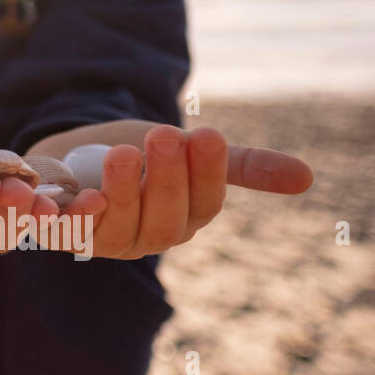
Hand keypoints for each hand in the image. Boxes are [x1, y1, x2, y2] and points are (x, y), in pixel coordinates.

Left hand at [59, 125, 312, 258]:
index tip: (207, 133)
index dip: (208, 172)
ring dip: (125, 190)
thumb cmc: (136, 152)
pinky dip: (77, 218)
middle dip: (167, 178)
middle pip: (167, 218)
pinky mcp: (66, 235)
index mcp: (186, 216)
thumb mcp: (184, 149)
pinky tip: (84, 195)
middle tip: (166, 135)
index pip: (206, 203)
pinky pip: (72, 235)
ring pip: (122, 226)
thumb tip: (308, 177)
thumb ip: (239, 163)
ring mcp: (109, 240)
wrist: (68, 152)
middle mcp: (151, 236)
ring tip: (123, 152)